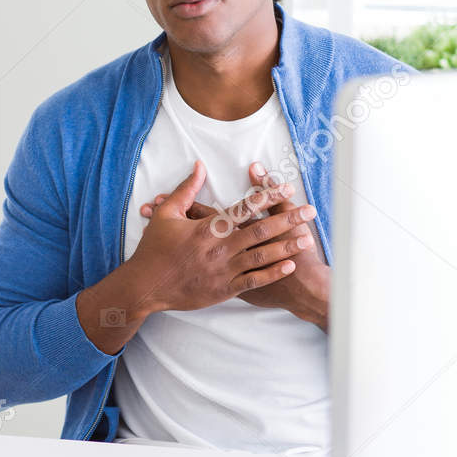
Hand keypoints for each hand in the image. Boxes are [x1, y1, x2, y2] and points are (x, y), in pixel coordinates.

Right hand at [139, 162, 329, 329]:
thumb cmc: (154, 249)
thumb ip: (186, 190)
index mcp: (208, 227)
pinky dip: (273, 273)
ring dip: (287, 246)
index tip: (286, 187)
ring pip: (262, 256)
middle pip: (261, 230)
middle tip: (310, 211)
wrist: (145, 286)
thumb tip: (199, 166)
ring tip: (308, 237)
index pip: (244, 207)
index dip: (267, 195)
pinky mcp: (224, 289)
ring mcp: (224, 270)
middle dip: (288, 219)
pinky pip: (254, 280)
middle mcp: (220, 248)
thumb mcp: (166, 214)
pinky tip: (290, 265)